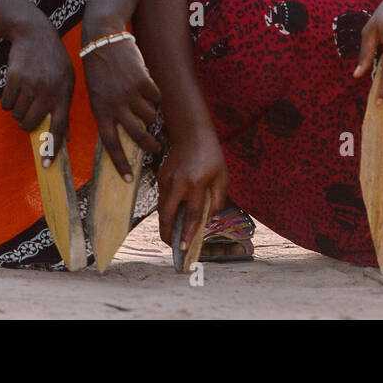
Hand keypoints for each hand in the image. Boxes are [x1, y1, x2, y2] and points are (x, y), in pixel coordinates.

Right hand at [1, 16, 74, 164]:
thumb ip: (64, 108)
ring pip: (17, 115)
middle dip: (26, 123)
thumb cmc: (53, 61)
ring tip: (24, 93)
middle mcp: (49, 91)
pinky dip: (8, 100)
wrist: (36, 34)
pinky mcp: (15, 79)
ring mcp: (31, 85)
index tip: (46, 165)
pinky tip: (15, 85)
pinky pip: (6, 104)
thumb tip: (65, 138)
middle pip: (31, 124)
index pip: (60, 127)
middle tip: (27, 111)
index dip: (52, 147)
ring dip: (17, 109)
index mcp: (65, 94)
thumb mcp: (66, 81)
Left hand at [82, 33, 162, 181]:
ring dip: (151, 113)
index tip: (129, 179)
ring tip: (147, 105)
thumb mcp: (95, 95)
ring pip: (150, 116)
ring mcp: (130, 94)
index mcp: (101, 112)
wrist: (103, 41)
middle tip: (158, 149)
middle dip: (150, 145)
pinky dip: (155, 95)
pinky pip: (156, 97)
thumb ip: (108, 113)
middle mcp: (115, 106)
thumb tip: (123, 133)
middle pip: (137, 135)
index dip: (120, 163)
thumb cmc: (99, 70)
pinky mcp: (143, 82)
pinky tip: (148, 87)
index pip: (111, 144)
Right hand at [156, 128, 227, 251]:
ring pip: (162, 208)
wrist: (192, 133)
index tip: (184, 248)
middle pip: (167, 215)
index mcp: (196, 183)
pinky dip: (167, 209)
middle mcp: (178, 183)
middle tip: (172, 246)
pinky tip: (173, 214)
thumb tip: (209, 222)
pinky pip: (163, 198)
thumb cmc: (211, 156)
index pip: (192, 214)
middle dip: (167, 234)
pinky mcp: (160, 177)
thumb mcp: (221, 176)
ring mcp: (166, 180)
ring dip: (165, 223)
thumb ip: (217, 200)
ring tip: (171, 235)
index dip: (187, 233)